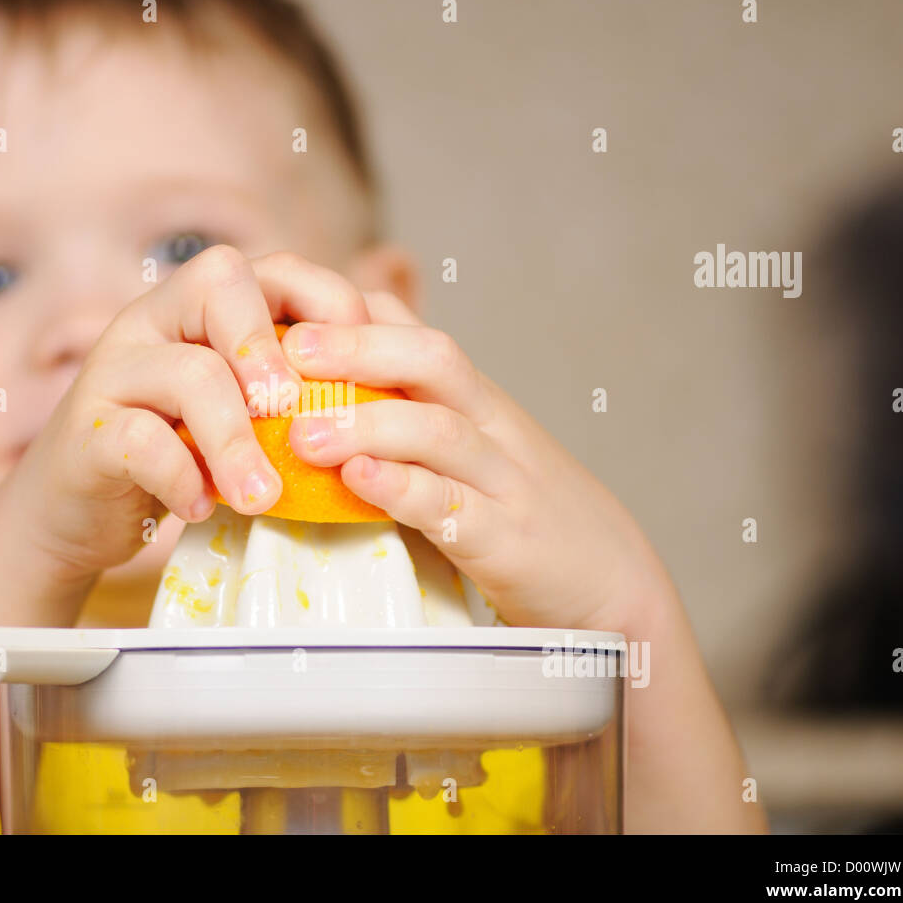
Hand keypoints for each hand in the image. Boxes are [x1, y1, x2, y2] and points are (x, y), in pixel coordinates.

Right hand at [8, 246, 372, 589]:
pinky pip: (139, 440)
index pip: (272, 268)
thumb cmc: (176, 456)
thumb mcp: (238, 415)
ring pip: (188, 373)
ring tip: (264, 497)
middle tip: (294, 412)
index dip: (326, 302)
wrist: (75, 510)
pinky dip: (181, 479)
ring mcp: (114, 370)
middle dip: (270, 346)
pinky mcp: (85, 431)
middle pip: (219, 283)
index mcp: (201, 307)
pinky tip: (200, 509)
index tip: (363, 366)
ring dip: (238, 442)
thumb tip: (384, 399)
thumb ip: (288, 392)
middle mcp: (154, 320)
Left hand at [282, 292, 672, 633]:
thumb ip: (415, 422)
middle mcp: (493, 429)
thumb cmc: (525, 517)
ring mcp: (505, 482)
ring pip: (440, 430)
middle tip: (289, 351)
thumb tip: (334, 395)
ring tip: (302, 434)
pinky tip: (359, 481)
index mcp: (477, 404)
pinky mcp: (509, 542)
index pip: (418, 336)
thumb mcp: (473, 456)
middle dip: (358, 349)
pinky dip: (404, 490)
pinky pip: (455, 507)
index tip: (288, 315)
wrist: (614, 587)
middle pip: (433, 361)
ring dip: (365, 424)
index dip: (354, 319)